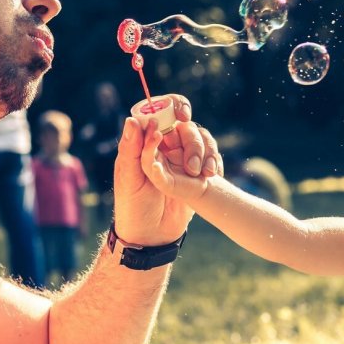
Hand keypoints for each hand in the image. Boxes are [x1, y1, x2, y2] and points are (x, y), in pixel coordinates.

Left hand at [112, 94, 219, 244]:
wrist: (153, 236)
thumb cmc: (134, 207)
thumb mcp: (129, 178)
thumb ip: (132, 150)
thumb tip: (132, 120)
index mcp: (145, 142)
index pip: (160, 111)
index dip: (174, 106)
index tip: (183, 117)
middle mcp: (164, 146)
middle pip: (187, 125)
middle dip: (194, 142)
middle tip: (191, 168)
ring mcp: (182, 158)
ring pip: (202, 139)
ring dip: (205, 153)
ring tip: (201, 176)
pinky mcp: (197, 171)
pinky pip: (211, 156)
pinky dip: (214, 162)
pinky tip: (209, 177)